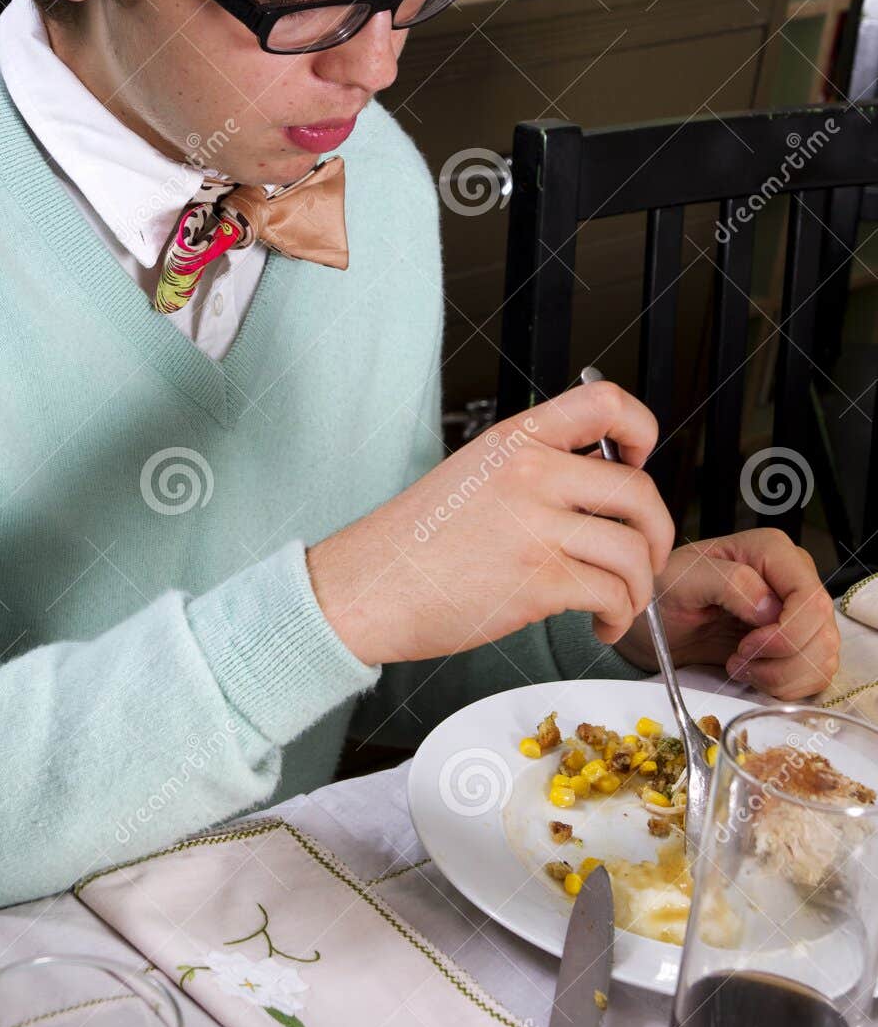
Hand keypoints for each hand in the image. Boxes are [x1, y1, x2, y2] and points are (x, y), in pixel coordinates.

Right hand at [308, 379, 674, 665]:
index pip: (605, 403)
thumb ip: (532, 467)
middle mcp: (531, 474)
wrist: (368, 587)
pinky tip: (600, 623)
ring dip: (639, 587)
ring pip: (633, 550)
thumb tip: (593, 487)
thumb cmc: (414, 542)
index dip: (641, 429)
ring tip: (618, 603)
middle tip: (646, 555)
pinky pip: (611, 594)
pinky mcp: (538, 580)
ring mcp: (537, 526)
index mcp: (516, 440)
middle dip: (658, 533)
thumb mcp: (473, 473)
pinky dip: (619, 616)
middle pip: (638, 490)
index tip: (639, 458)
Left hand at [615, 528, 838, 698]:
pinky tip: (754, 675)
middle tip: (737, 660)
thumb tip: (769, 608)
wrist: (655, 625)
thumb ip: (728, 582)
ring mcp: (801, 612)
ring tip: (740, 667)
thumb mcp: (683, 580)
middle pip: (822, 633)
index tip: (745, 648)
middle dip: (780, 660)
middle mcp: (795, 578)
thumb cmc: (665, 594)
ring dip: (781, 676)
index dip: (786, 634)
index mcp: (773, 552)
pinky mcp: (799, 643)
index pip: (811, 600)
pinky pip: (816, 673)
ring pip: (823, 658)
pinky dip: (786, 686)